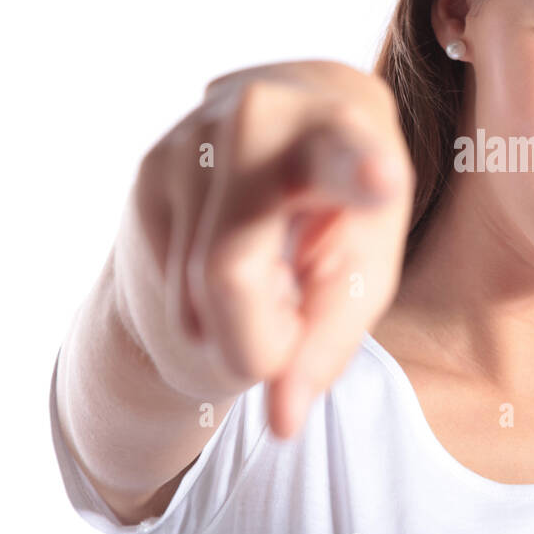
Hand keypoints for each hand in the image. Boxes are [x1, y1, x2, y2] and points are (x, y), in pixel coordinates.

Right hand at [127, 60, 414, 438]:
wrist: (265, 156)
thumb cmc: (335, 227)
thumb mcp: (357, 279)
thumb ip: (328, 345)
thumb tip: (281, 422)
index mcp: (349, 126)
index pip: (343, 156)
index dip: (359, 171)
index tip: (382, 176)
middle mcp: (264, 112)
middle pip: (231, 269)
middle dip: (258, 337)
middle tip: (287, 330)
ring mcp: (194, 131)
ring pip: (195, 288)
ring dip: (233, 320)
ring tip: (265, 273)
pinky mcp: (151, 161)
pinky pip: (169, 278)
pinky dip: (203, 304)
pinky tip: (224, 260)